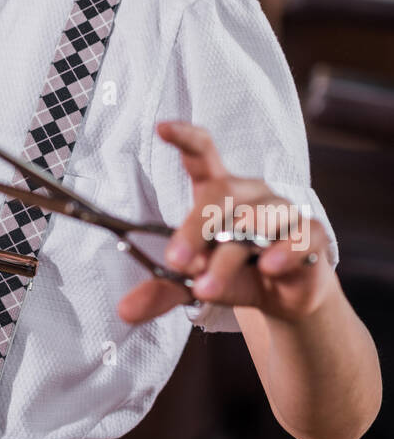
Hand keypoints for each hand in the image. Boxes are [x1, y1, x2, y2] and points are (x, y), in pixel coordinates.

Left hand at [116, 120, 337, 324]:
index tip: (162, 128)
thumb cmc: (236, 272)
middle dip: (195, 227)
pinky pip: (300, 236)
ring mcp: (283, 211)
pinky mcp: (312, 236)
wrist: (286, 297)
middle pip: (221, 193)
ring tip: (207, 286)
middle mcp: (250, 193)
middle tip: (176, 260)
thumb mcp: (196, 280)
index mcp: (219, 192)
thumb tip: (125, 310)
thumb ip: (163, 290)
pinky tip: (267, 267)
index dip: (184, 137)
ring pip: (255, 221)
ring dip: (228, 256)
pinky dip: (283, 251)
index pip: (202, 152)